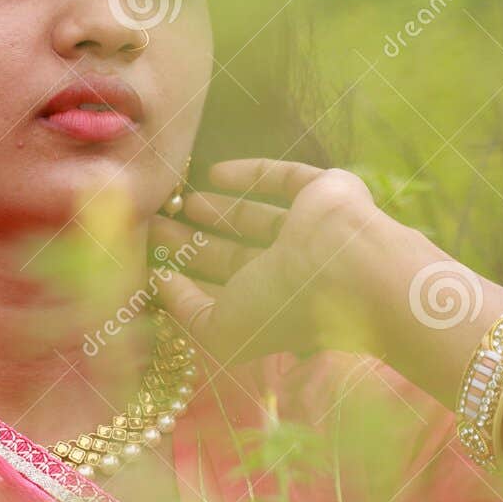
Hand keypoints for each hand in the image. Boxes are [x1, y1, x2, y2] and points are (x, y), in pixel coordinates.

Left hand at [152, 157, 434, 367]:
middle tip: (155, 224)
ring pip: (258, 216)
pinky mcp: (327, 192)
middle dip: (195, 241)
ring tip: (178, 201)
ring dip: (218, 209)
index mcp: (274, 306)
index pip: (226, 289)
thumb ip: (186, 309)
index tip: (150, 258)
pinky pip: (285, 177)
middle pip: (235, 252)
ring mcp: (313, 230)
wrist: (352, 272)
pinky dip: (250, 174)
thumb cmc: (286, 308)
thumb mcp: (221, 328)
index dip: (188, 275)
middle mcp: (295, 271)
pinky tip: (213, 173)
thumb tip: (161, 282)